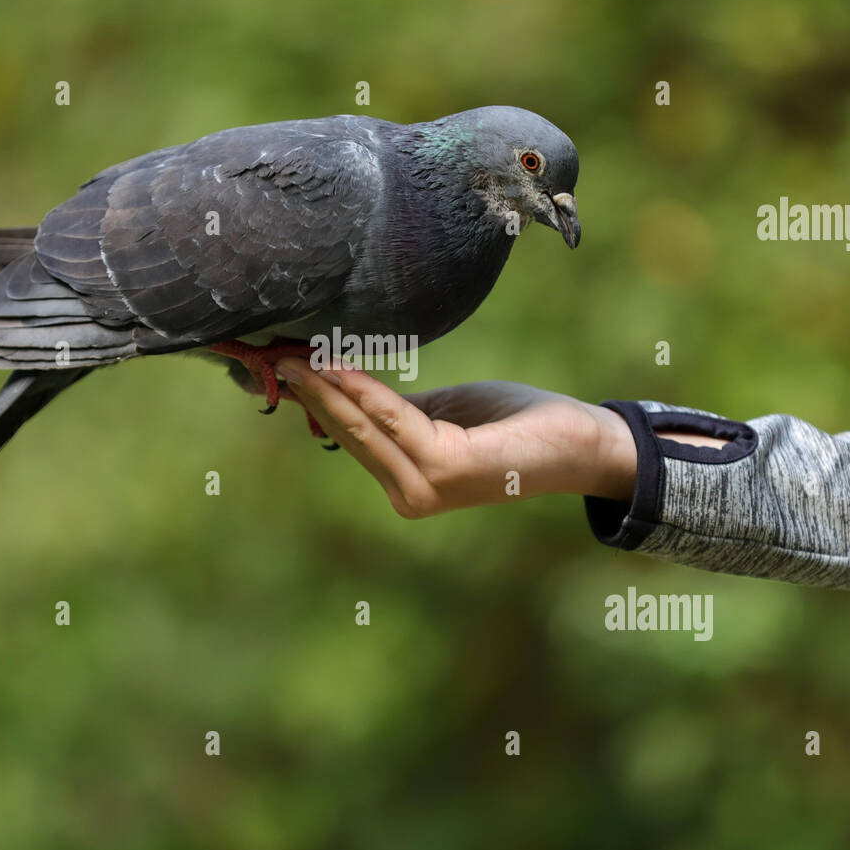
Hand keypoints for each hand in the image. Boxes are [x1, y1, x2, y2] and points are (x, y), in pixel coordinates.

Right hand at [274, 359, 639, 518]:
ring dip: (326, 388)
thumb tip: (348, 386)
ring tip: (295, 355)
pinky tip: (336, 366)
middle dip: (309, 391)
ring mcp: (425, 488)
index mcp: (407, 482)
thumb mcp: (446, 410)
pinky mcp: (445, 470)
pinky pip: (393, 419)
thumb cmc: (516, 423)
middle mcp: (409, 495)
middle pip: (345, 433)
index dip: (315, 400)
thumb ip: (398, 409)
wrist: (578, 441)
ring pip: (362, 427)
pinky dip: (362, 391)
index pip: (349, 437)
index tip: (282, 366)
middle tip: (272, 355)